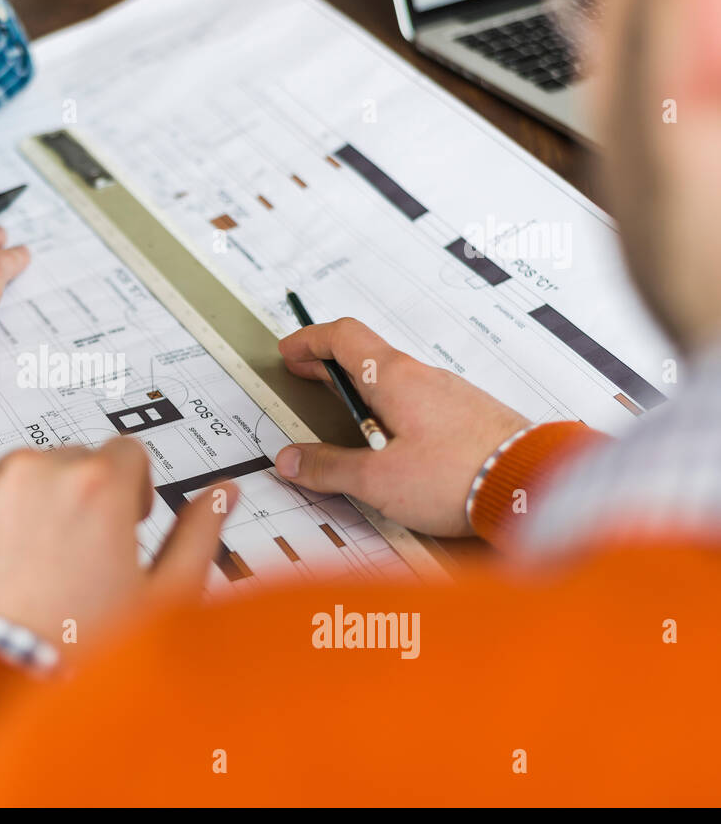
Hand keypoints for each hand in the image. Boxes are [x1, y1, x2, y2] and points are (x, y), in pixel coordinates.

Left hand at [0, 439, 237, 647]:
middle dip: (81, 499)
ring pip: (20, 478)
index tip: (123, 524)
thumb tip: (224, 494)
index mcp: (98, 483)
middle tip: (79, 558)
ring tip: (36, 571)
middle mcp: (36, 471)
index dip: (132, 491)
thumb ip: (199, 533)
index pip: (127, 452)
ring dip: (33, 507)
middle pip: (72, 462)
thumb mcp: (163, 599)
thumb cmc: (80, 653)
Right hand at [274, 318, 528, 536]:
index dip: (310, 341)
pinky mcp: (470, 418)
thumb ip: (329, 468)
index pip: (344, 336)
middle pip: (367, 357)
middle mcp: (423, 377)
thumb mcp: (378, 480)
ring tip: (344, 418)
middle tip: (305, 377)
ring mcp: (450, 396)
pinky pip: (419, 402)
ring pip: (395, 381)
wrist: (533, 486)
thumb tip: (292, 461)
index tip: (289, 352)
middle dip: (330, 365)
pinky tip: (391, 441)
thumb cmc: (457, 476)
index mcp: (394, 379)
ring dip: (362, 389)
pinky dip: (391, 408)